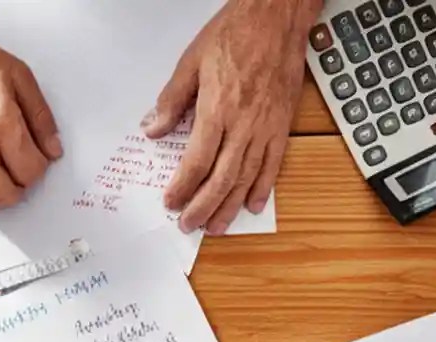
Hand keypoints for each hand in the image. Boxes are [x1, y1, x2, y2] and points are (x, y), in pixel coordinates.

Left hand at [141, 0, 321, 234]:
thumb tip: (153, 129)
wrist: (275, 19)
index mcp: (218, 108)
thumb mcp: (191, 62)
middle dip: (203, 206)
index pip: (197, 160)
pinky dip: (262, 188)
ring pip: (247, 178)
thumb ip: (172, 100)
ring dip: (229, 206)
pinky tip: (252, 205)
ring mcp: (266, 127)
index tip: (171, 201)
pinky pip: (273, 165)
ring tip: (216, 226)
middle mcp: (244, 124)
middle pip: (221, 178)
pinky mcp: (282, 126)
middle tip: (188, 225)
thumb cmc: (234, 34)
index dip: (183, 186)